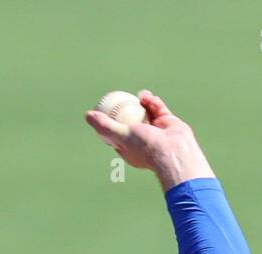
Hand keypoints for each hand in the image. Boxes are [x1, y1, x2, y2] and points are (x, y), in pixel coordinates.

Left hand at [85, 90, 214, 191]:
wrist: (173, 150)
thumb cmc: (145, 146)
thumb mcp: (120, 135)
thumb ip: (104, 126)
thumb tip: (88, 115)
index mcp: (129, 148)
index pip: (116, 133)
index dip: (111, 121)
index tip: (105, 109)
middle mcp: (142, 140)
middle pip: (131, 120)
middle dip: (127, 109)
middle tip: (120, 97)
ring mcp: (155, 131)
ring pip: (146, 113)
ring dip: (142, 103)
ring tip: (139, 95)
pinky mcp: (167, 123)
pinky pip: (158, 109)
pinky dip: (153, 102)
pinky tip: (146, 95)